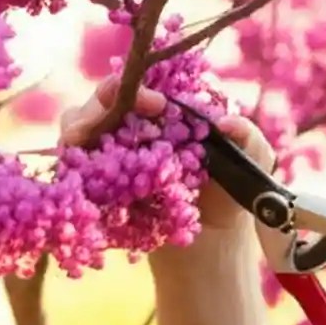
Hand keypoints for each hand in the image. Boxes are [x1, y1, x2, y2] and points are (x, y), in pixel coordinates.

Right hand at [58, 73, 276, 232]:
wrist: (212, 244)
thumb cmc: (231, 194)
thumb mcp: (252, 161)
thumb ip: (248, 137)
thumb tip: (227, 122)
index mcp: (168, 109)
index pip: (145, 81)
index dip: (142, 84)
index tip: (157, 103)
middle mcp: (135, 124)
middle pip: (104, 99)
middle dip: (102, 102)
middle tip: (109, 120)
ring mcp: (112, 153)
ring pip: (78, 125)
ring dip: (78, 128)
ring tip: (80, 138)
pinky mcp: (97, 184)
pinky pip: (73, 166)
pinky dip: (73, 164)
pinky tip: (81, 170)